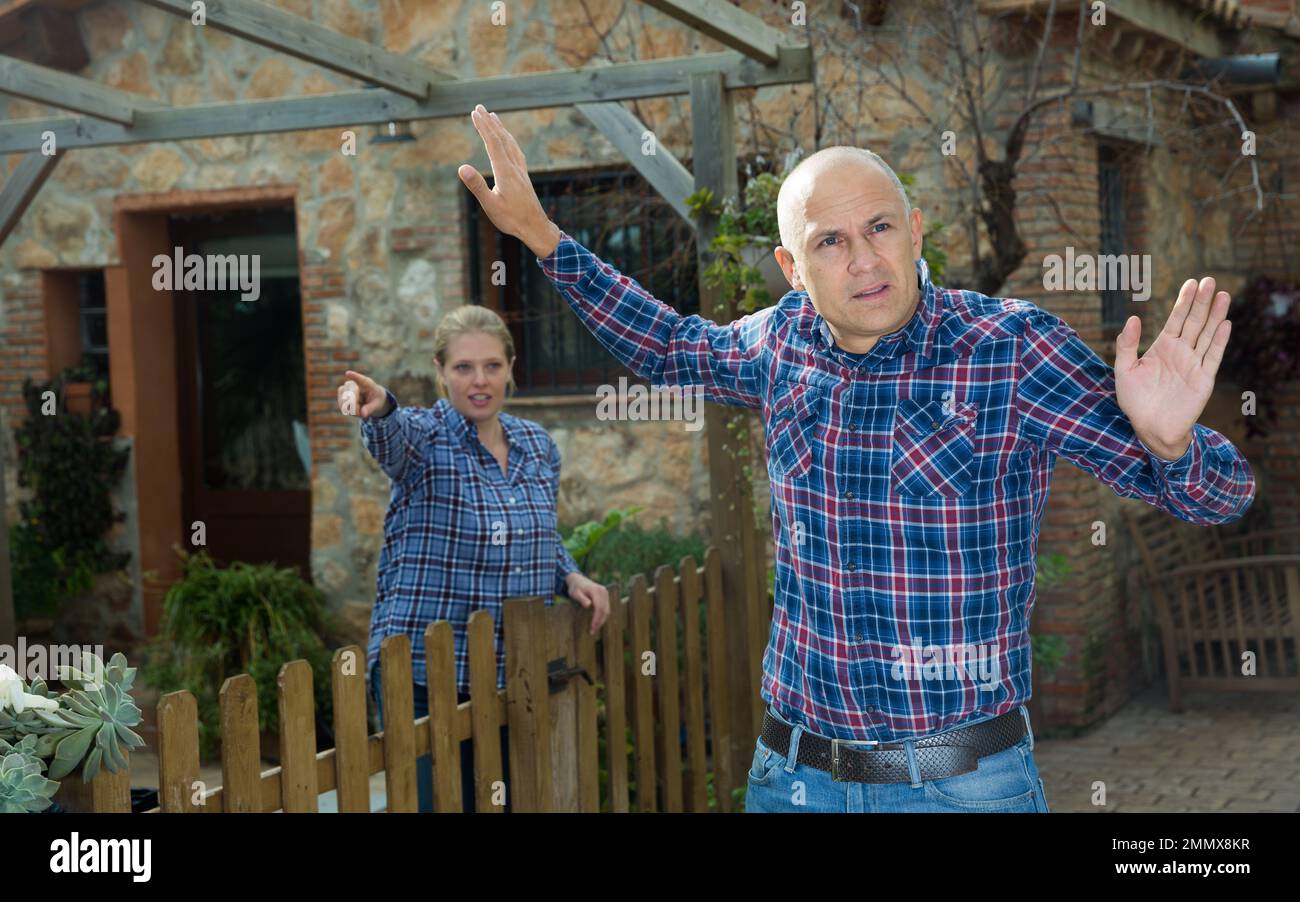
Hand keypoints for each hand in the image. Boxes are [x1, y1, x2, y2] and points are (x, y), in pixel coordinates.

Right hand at [339, 370, 391, 418]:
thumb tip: (363, 414)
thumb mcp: (378, 404)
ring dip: (350, 408)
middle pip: (349, 391)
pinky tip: (354, 412)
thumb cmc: (376, 399)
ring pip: (343, 398)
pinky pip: (340, 404)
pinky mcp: (342, 397)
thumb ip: (371, 408)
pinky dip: (347, 411)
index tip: (347, 373)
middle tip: (359, 412)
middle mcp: (355, 384)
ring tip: (358, 412)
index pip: (360, 379)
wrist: (373, 399)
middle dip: (353, 403)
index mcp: (368, 384)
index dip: (354, 376)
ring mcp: (348, 390)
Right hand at [459, 104, 561, 257]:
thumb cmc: (512, 219)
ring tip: (494, 117)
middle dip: (489, 122)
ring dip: (501, 128)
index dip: (483, 126)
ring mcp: (521, 171)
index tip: (474, 113)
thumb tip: (461, 168)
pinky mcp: (524, 176)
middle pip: (501, 138)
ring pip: (510, 143)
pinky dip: (510, 141)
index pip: (492, 143)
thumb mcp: (490, 205)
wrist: (536, 227)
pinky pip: (517, 152)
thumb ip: (477, 186)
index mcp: (505, 171)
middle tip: (479, 107)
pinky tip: (509, 141)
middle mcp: (514, 167)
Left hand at [565, 572, 609, 634]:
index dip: (596, 619)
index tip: (592, 627)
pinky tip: (597, 623)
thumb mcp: (575, 593)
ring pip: (607, 610)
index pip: (599, 608)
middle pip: (604, 610)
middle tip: (592, 632)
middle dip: (599, 622)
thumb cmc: (575, 588)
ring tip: (594, 629)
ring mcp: (605, 594)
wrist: (578, 580)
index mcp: (596, 591)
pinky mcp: (605, 596)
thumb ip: (581, 599)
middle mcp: (603, 592)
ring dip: (602, 621)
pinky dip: (603, 617)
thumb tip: (588, 605)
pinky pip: (606, 608)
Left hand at [1114, 277, 1231, 459]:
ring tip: (1223, 295)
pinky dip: (1219, 340)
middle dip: (1202, 301)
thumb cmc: (1136, 401)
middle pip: (1194, 322)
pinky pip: (1212, 356)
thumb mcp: (1124, 370)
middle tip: (1210, 280)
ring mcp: (1193, 364)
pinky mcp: (1203, 378)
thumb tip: (1133, 318)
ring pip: (1206, 334)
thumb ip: (1127, 345)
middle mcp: (1180, 352)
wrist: (1151, 427)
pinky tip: (1225, 324)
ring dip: (1215, 315)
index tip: (1191, 283)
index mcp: (1162, 347)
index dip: (1184, 301)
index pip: (1176, 319)